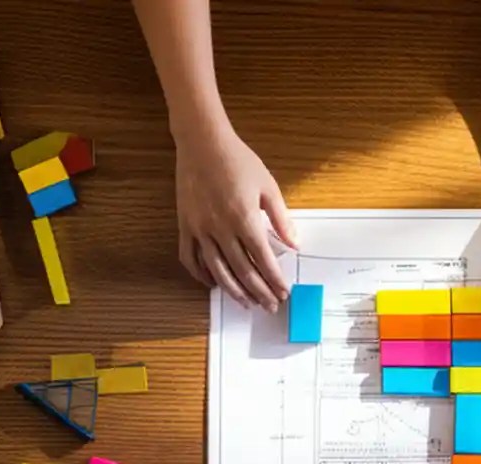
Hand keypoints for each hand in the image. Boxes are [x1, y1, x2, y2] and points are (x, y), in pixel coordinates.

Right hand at [174, 129, 296, 310]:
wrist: (203, 142)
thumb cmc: (238, 161)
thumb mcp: (269, 186)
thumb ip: (282, 218)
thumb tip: (295, 244)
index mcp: (244, 218)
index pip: (263, 259)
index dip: (274, 279)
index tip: (283, 292)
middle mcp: (221, 228)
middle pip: (242, 270)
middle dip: (259, 291)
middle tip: (270, 304)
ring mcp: (200, 228)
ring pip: (216, 270)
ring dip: (233, 290)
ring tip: (246, 303)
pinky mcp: (185, 225)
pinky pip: (190, 258)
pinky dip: (201, 274)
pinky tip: (213, 283)